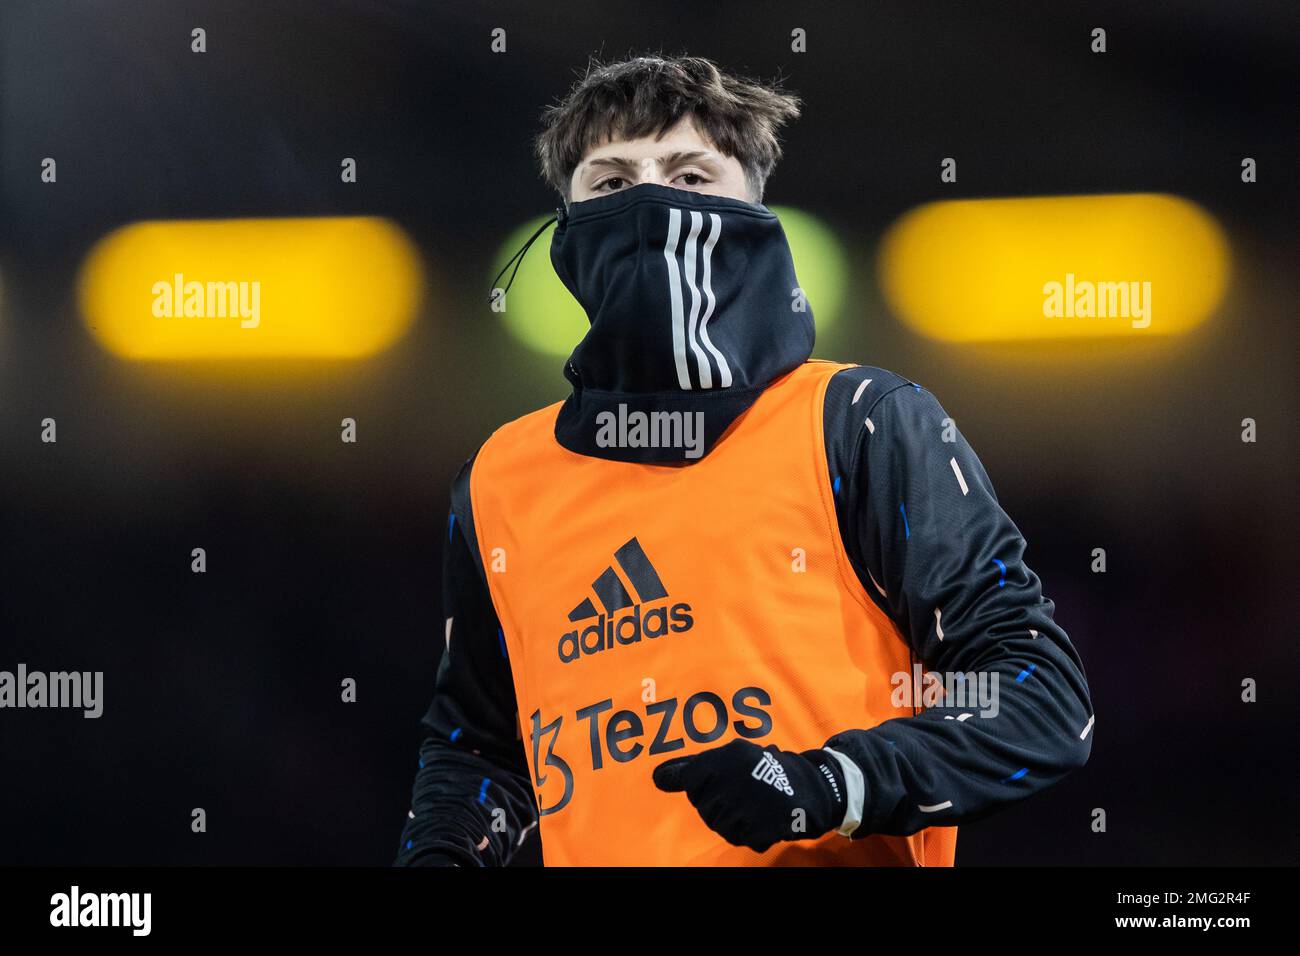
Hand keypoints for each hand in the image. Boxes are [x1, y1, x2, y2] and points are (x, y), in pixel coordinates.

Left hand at [652, 739, 845, 851]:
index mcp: (722, 758)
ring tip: (753, 804)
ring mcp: (744, 806)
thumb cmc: (763, 768)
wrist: (809, 786)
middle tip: (742, 792)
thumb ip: (691, 767)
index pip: (690, 780)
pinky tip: (761, 816)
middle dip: (719, 802)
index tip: (720, 781)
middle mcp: (730, 780)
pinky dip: (750, 831)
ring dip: (734, 818)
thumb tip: (656, 778)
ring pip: (719, 824)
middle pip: (704, 807)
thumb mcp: (730, 756)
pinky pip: (740, 837)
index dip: (703, 784)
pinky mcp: (758, 827)